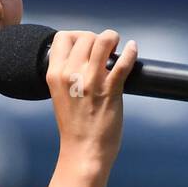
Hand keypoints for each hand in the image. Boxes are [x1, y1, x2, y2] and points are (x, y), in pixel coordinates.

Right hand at [46, 28, 135, 167]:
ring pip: (103, 41)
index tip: (86, 45)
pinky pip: (124, 61)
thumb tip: (85, 56)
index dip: (76, 36)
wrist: (84, 151)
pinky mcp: (111, 89)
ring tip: (117, 47)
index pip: (61, 37)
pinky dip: (131, 52)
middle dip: (98, 39)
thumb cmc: (75, 127)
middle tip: (105, 50)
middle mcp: (70, 74)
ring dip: (113, 39)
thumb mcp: (59, 95)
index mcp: (54, 75)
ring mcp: (91, 81)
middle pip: (85, 36)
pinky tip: (132, 49)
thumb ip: (67, 75)